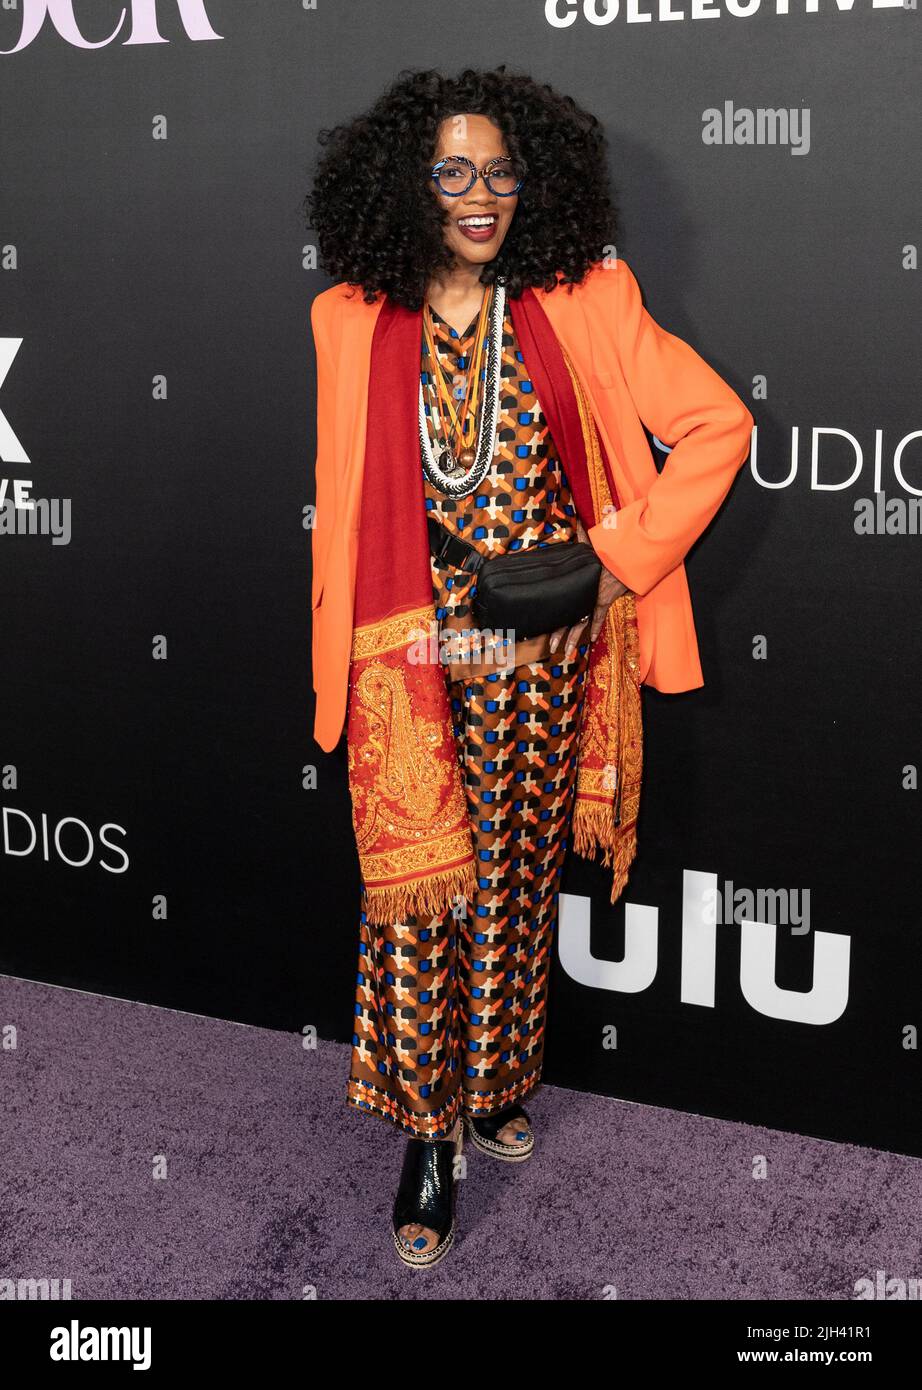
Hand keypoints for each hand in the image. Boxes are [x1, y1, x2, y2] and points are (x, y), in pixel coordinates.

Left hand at [548, 517, 629, 656]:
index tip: (540, 627)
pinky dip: (597, 627)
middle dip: (557, 634)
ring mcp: (591, 599)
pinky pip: (599, 617)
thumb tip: (575, 524)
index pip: (558, 603)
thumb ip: (581, 537)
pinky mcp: (604, 600)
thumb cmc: (604, 548)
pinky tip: (594, 639)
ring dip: (574, 639)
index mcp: (573, 584)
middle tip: (549, 647)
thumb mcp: (590, 543)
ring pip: (580, 624)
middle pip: (565, 618)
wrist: (621, 554)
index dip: (549, 616)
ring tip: (567, 652)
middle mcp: (579, 594)